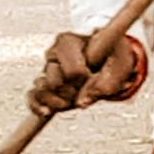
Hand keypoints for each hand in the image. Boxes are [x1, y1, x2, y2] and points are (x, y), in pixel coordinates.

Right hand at [30, 29, 147, 115]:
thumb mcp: (121, 61)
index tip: (93, 72)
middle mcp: (52, 54)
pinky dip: (37, 106)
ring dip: (59, 102)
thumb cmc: (115, 54)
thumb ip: (108, 81)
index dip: (85, 78)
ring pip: (41, 90)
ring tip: (72, 99)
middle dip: (72, 91)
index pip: (72, 70)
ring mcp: (46, 70)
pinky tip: (46, 112)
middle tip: (85, 85)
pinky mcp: (44, 86)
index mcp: (67, 41)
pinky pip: (32, 97)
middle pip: (54, 82)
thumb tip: (83, 103)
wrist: (109, 56)